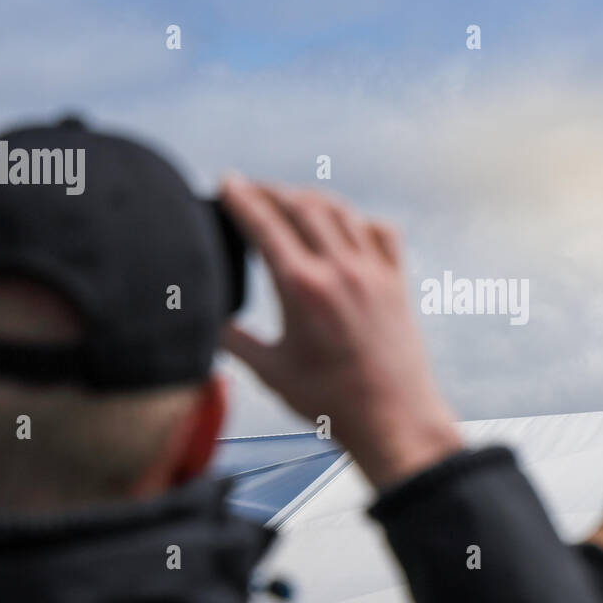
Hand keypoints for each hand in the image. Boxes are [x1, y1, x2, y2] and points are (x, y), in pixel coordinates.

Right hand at [220, 177, 461, 488]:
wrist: (395, 420)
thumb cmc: (331, 402)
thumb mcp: (270, 372)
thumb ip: (233, 341)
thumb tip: (205, 321)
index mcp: (302, 288)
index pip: (265, 224)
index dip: (242, 197)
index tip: (226, 182)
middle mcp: (340, 270)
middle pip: (300, 206)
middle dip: (270, 190)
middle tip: (249, 189)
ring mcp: (374, 272)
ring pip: (339, 211)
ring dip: (309, 198)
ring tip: (288, 199)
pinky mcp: (397, 282)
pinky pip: (380, 231)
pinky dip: (357, 219)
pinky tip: (345, 225)